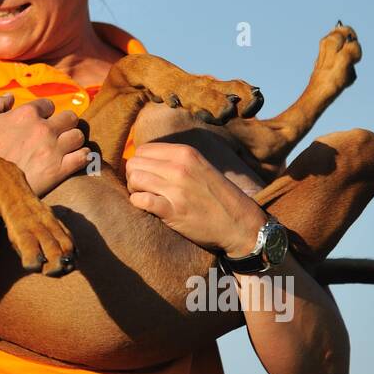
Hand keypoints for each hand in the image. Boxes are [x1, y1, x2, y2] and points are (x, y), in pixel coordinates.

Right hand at [0, 94, 89, 197]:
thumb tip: (10, 96)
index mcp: (26, 114)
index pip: (48, 105)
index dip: (46, 111)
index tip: (42, 120)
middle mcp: (43, 129)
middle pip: (70, 118)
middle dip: (65, 123)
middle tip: (59, 132)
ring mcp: (53, 150)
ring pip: (78, 136)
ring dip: (74, 139)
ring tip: (67, 145)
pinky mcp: (58, 171)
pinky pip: (83, 157)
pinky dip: (82, 156)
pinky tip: (75, 158)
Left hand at [125, 142, 266, 256]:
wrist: (240, 223)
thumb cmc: (218, 196)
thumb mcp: (201, 166)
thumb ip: (176, 160)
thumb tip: (144, 159)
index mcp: (186, 153)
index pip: (143, 150)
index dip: (140, 163)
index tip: (147, 175)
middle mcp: (180, 167)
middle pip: (134, 163)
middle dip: (133, 177)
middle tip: (143, 189)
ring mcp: (176, 189)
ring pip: (134, 180)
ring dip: (135, 191)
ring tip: (146, 198)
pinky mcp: (173, 211)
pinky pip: (141, 201)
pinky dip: (139, 204)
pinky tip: (149, 208)